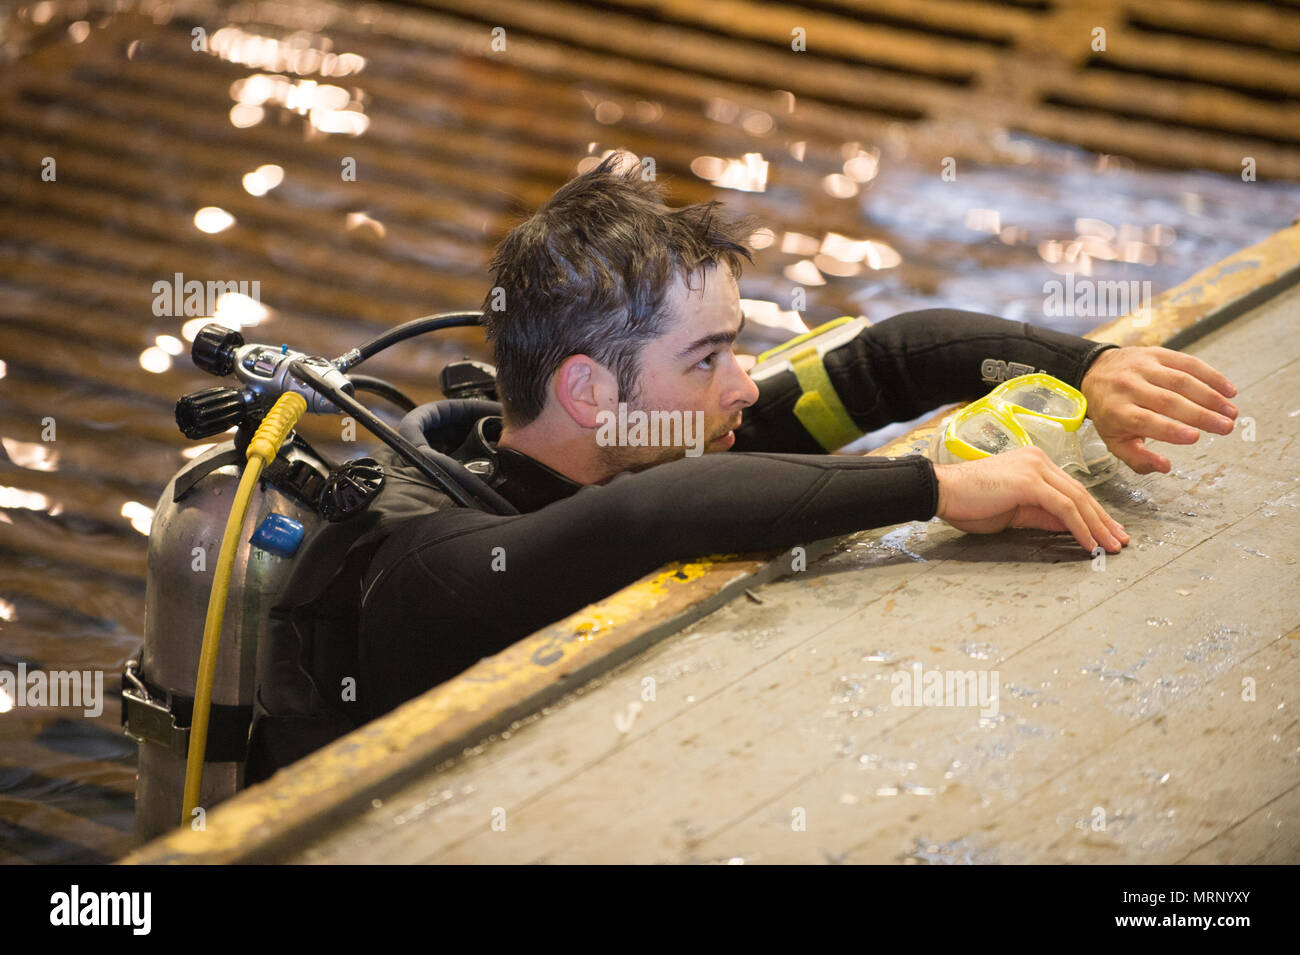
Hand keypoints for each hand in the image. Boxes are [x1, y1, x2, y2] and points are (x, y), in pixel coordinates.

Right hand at [934, 446, 1128, 553]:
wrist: (942, 492)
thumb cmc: (968, 502)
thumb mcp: (1012, 511)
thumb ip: (1041, 515)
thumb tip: (1068, 527)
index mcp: (1034, 463)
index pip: (1071, 489)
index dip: (1093, 513)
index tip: (1106, 532)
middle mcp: (1039, 460)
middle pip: (1081, 493)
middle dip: (1103, 520)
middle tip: (1119, 540)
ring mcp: (1036, 469)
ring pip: (1078, 500)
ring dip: (1097, 526)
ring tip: (1110, 546)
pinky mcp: (1030, 482)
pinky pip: (1064, 508)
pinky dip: (1080, 528)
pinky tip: (1089, 544)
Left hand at [1080, 346, 1237, 473]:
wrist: (1096, 372)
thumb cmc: (1110, 413)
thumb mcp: (1114, 440)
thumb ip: (1137, 458)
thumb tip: (1164, 468)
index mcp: (1115, 410)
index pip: (1144, 420)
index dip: (1170, 429)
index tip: (1195, 437)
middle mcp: (1128, 386)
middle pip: (1168, 401)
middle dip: (1200, 415)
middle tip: (1226, 428)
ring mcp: (1143, 366)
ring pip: (1181, 380)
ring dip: (1211, 396)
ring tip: (1231, 413)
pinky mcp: (1157, 353)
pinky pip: (1188, 363)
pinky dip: (1211, 376)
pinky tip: (1228, 390)